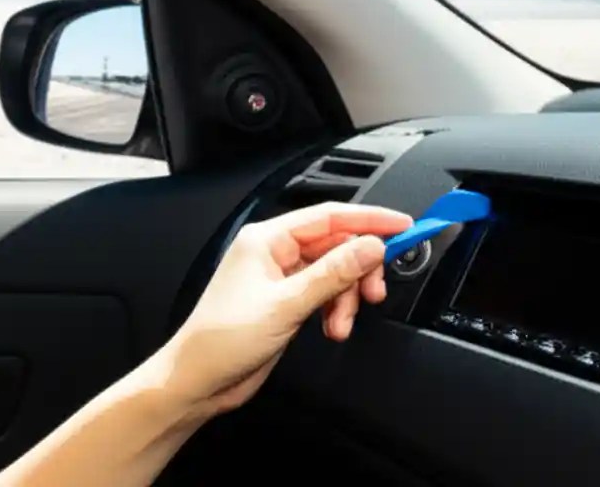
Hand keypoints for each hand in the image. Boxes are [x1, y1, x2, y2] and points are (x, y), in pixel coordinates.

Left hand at [147, 202, 412, 416]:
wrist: (197, 382)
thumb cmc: (221, 340)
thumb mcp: (286, 304)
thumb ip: (333, 273)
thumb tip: (370, 247)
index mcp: (267, 239)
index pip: (330, 216)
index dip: (370, 220)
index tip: (402, 226)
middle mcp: (276, 253)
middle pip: (338, 246)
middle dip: (360, 270)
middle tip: (375, 290)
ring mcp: (283, 278)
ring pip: (336, 273)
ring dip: (347, 298)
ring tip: (341, 323)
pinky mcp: (288, 302)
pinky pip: (326, 294)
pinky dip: (336, 310)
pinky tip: (332, 327)